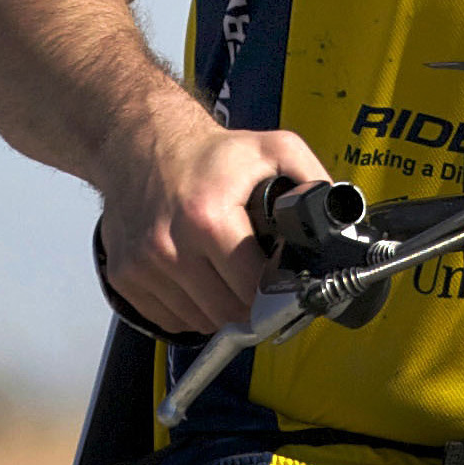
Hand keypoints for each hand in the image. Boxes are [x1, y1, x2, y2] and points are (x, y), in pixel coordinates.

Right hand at [96, 107, 337, 336]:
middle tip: (261, 289)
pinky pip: (167, 318)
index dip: (277, 294)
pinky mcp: (123, 277)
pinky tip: (197, 280)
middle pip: (227, 313)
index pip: (254, 290)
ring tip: (227, 279)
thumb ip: (311, 179)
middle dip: (252, 307)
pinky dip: (188, 309)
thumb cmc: (206, 153)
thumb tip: (340, 214)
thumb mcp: (271, 149)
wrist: (138, 143)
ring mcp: (142, 266)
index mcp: (208, 218)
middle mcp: (169, 247)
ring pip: (198, 321)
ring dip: (219, 309)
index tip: (284, 287)